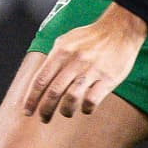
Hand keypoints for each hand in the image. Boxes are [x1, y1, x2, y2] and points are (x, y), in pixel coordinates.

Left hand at [21, 5, 147, 121]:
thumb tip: (39, 78)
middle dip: (45, 109)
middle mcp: (74, 61)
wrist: (120, 29)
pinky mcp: (108, 78)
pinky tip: (85, 108)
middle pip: (53, 92)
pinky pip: (92, 100)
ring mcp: (92, 70)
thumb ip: (52, 58)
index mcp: (61, 51)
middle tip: (43, 118)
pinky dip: (86, 108)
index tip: (27, 111)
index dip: (31, 98)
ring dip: (65, 110)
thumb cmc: (91, 37)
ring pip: (71, 98)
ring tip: (66, 113)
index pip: (40, 80)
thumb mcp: (66, 40)